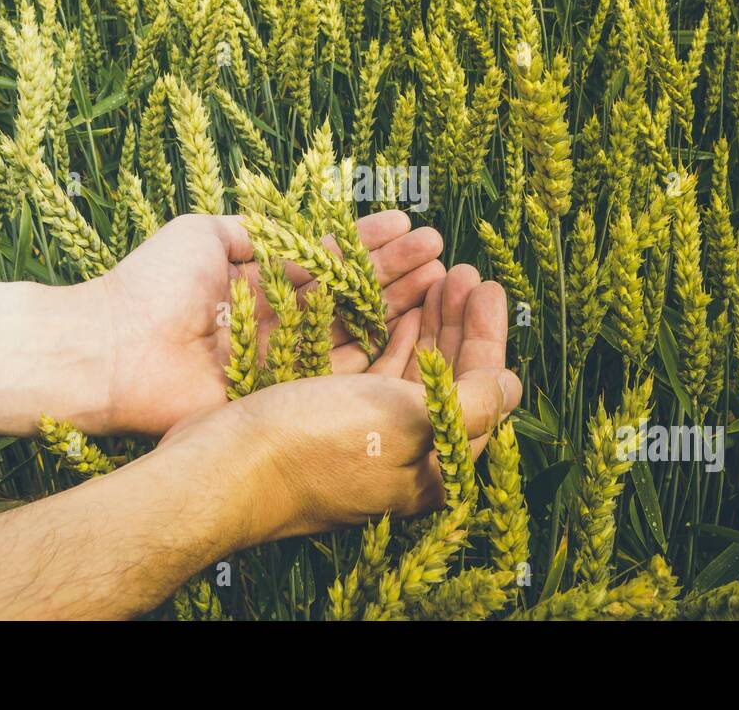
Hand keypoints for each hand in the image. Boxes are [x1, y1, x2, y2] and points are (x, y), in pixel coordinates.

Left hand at [85, 210, 446, 435]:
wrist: (112, 347)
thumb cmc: (150, 284)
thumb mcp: (203, 234)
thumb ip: (253, 232)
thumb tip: (291, 228)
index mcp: (257, 283)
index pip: (324, 260)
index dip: (365, 243)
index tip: (408, 225)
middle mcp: (276, 321)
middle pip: (347, 294)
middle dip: (394, 271)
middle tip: (440, 253)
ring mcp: (282, 358)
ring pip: (352, 329)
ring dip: (396, 303)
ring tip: (440, 278)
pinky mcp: (281, 393)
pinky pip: (335, 371)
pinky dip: (375, 349)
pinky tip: (412, 325)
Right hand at [159, 265, 520, 541]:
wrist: (225, 468)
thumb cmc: (320, 442)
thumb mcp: (413, 420)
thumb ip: (474, 402)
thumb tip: (513, 385)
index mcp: (437, 467)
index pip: (481, 390)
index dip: (486, 334)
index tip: (485, 284)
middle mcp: (408, 457)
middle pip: (448, 377)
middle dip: (456, 320)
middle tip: (459, 270)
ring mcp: (367, 439)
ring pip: (411, 370)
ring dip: (425, 320)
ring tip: (432, 275)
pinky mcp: (330, 422)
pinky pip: (373, 374)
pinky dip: (388, 336)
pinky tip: (390, 308)